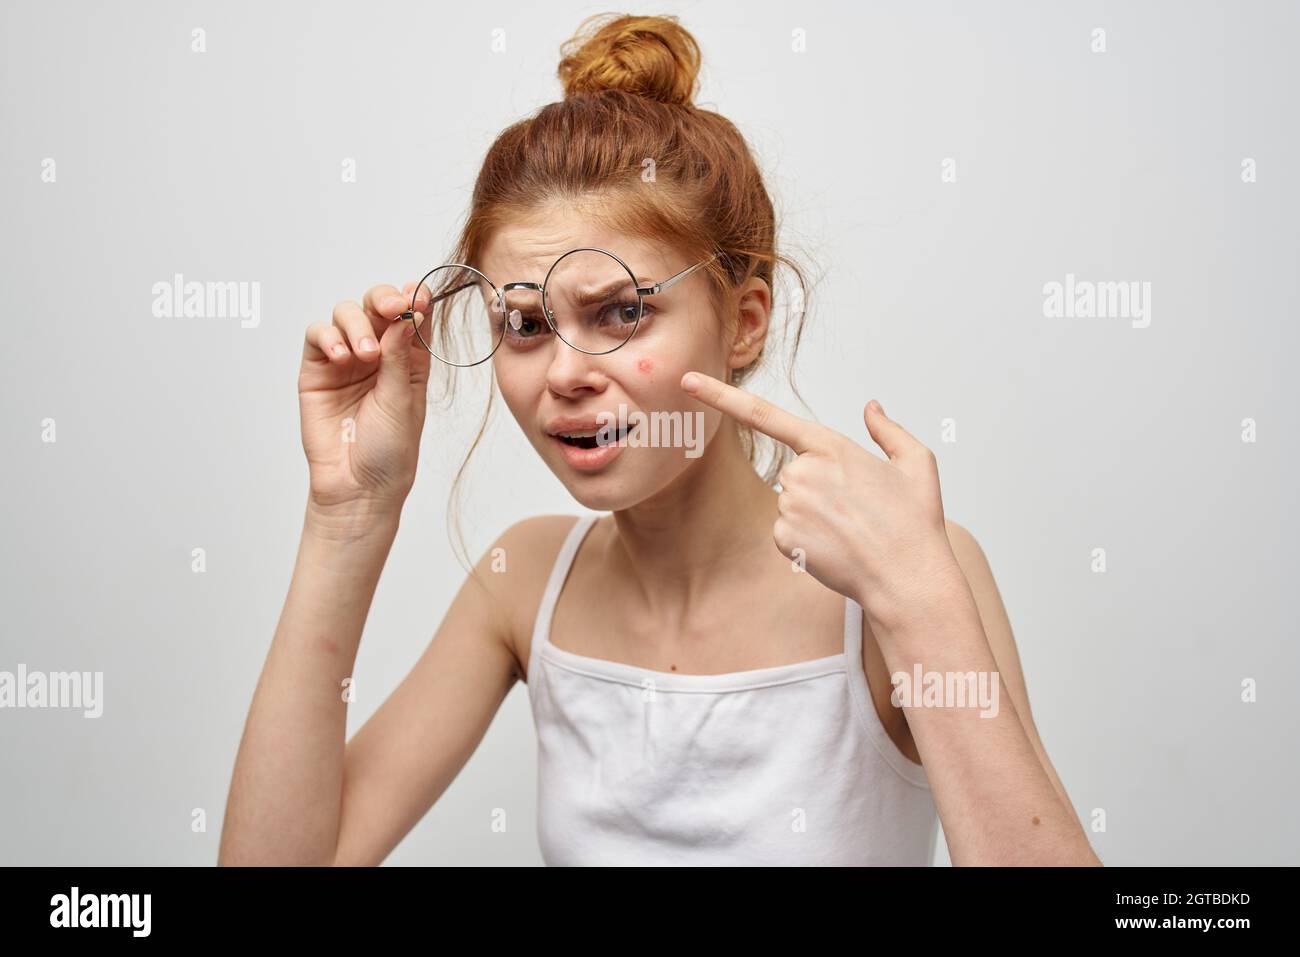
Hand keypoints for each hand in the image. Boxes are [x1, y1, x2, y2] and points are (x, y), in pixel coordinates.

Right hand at [299, 283, 431, 514]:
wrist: (358, 485)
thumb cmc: (389, 450)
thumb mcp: (403, 400)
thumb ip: (401, 356)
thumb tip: (407, 315)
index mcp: (409, 359)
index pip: (412, 317)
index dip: (415, 299)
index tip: (419, 293)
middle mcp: (378, 353)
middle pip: (377, 305)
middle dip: (384, 299)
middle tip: (393, 309)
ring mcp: (345, 359)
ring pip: (347, 313)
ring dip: (357, 324)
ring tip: (364, 355)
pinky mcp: (317, 369)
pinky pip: (317, 335)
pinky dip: (328, 337)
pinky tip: (341, 357)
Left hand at [681, 371, 963, 627]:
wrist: (907, 578)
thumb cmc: (915, 523)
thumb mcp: (917, 464)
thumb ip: (888, 430)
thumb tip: (871, 407)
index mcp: (830, 446)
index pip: (765, 415)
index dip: (721, 396)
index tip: (687, 382)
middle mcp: (802, 472)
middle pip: (794, 473)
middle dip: (818, 489)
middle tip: (856, 511)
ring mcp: (789, 506)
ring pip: (790, 504)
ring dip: (813, 516)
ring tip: (850, 531)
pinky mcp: (782, 536)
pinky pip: (785, 532)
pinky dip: (806, 541)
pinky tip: (835, 548)